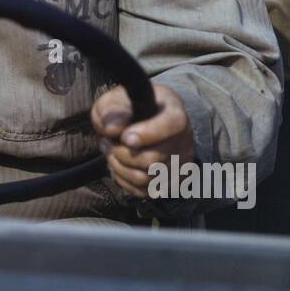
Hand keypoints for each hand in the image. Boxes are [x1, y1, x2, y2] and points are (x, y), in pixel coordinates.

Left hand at [91, 84, 195, 198]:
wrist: (146, 121)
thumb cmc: (130, 109)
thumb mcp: (117, 98)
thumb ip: (111, 109)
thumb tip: (112, 129)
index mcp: (174, 113)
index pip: (169, 126)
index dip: (145, 135)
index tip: (124, 137)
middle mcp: (183, 140)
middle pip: (153, 160)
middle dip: (120, 154)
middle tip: (105, 143)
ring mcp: (180, 163)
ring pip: (147, 179)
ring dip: (119, 168)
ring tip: (109, 153)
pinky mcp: (172, 182)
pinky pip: (145, 192)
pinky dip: (125, 182)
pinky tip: (118, 167)